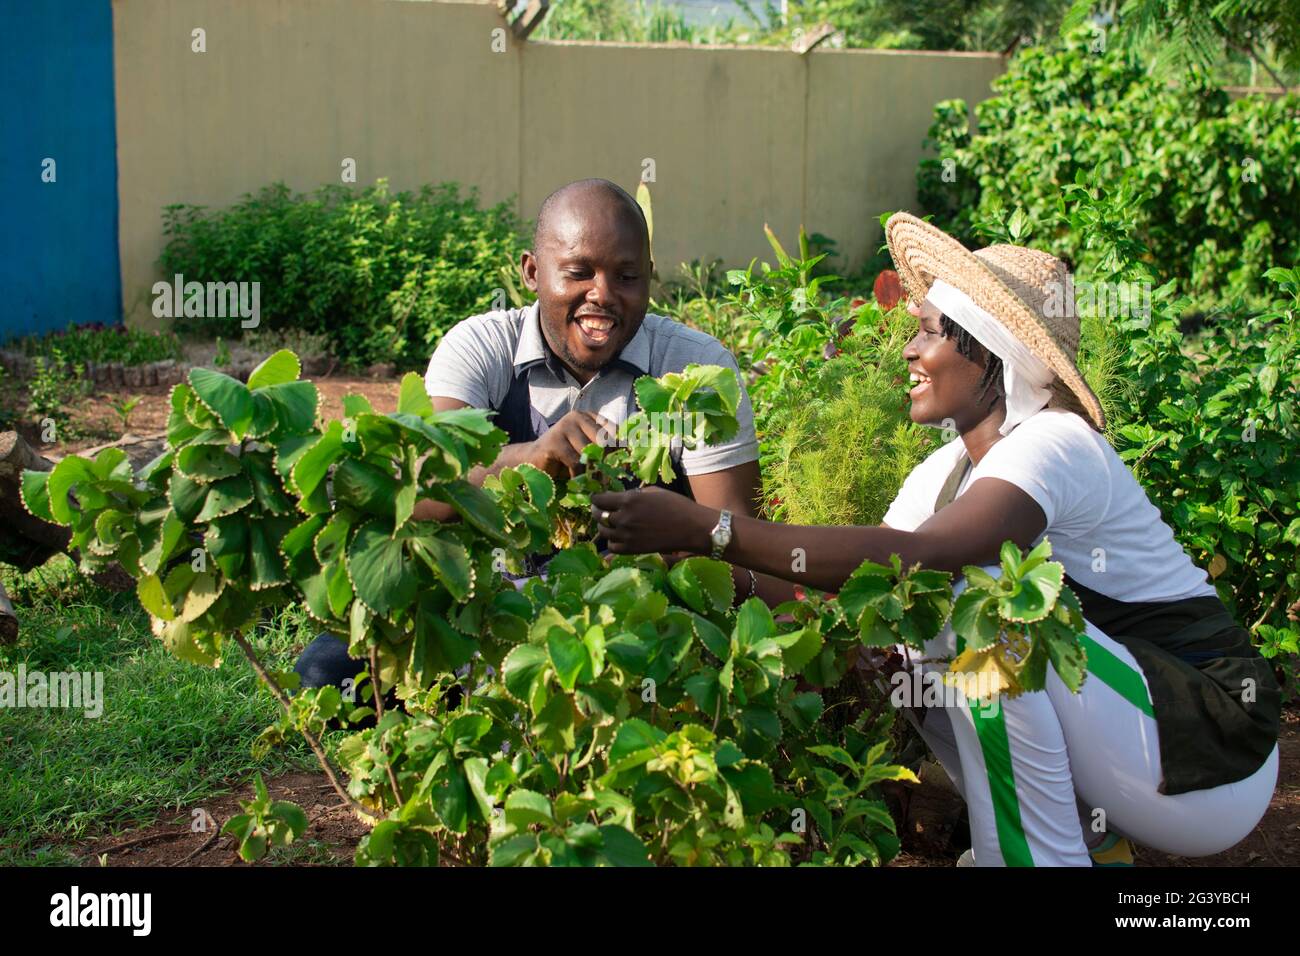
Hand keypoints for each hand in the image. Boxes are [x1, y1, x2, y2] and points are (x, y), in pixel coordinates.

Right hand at [528, 410, 616, 478]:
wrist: (532, 460)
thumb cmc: (564, 458)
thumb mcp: (588, 452)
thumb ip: (605, 452)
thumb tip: (628, 463)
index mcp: (589, 416)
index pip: (614, 431)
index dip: (621, 449)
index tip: (624, 466)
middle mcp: (577, 417)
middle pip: (604, 442)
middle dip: (606, 462)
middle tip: (606, 478)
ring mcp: (564, 427)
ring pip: (590, 453)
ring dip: (593, 471)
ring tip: (592, 482)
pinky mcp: (554, 442)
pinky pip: (575, 462)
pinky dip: (578, 475)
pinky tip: (576, 480)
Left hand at [590, 486, 714, 555]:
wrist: (691, 528)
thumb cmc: (676, 505)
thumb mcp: (653, 492)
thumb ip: (634, 494)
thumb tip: (621, 498)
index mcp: (629, 500)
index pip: (600, 500)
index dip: (596, 499)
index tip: (597, 498)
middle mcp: (623, 517)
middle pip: (598, 515)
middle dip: (597, 511)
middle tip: (599, 509)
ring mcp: (626, 535)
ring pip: (603, 532)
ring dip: (604, 526)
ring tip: (609, 524)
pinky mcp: (632, 549)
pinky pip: (612, 546)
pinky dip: (612, 541)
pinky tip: (617, 537)